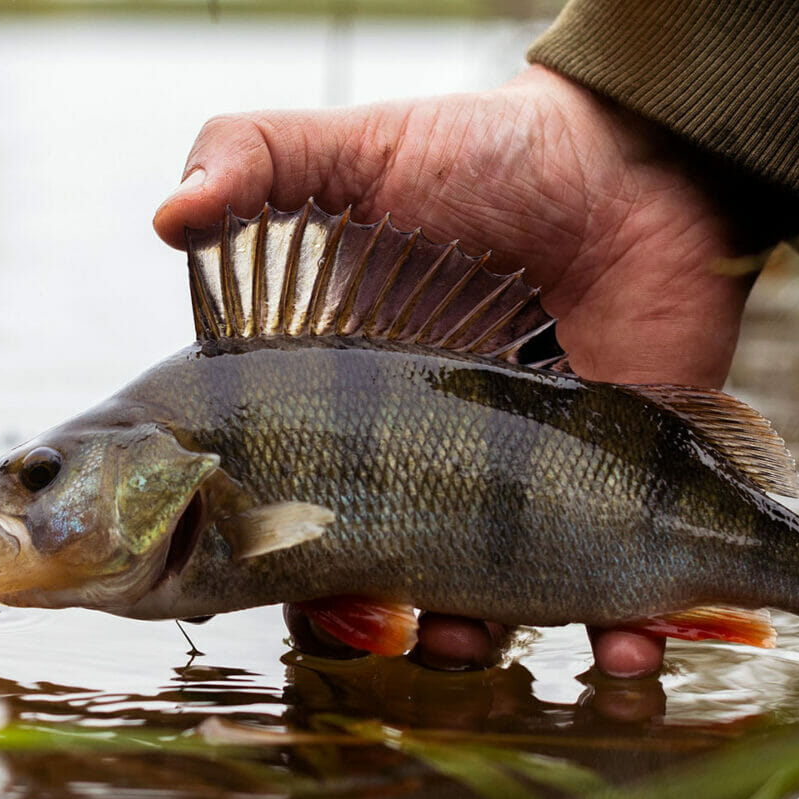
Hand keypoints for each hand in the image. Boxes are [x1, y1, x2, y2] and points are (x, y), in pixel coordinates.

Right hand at [155, 66, 758, 676]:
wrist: (634, 162)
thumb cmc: (482, 156)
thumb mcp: (355, 152)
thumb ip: (252, 160)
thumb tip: (165, 217)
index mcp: (341, 406)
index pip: (281, 505)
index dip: (272, 553)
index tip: (275, 567)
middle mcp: (421, 463)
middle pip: (372, 578)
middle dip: (366, 622)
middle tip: (386, 623)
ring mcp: (520, 488)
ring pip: (481, 609)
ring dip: (472, 646)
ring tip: (477, 638)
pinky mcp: (617, 498)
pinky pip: (615, 595)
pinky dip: (625, 637)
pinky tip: (628, 644)